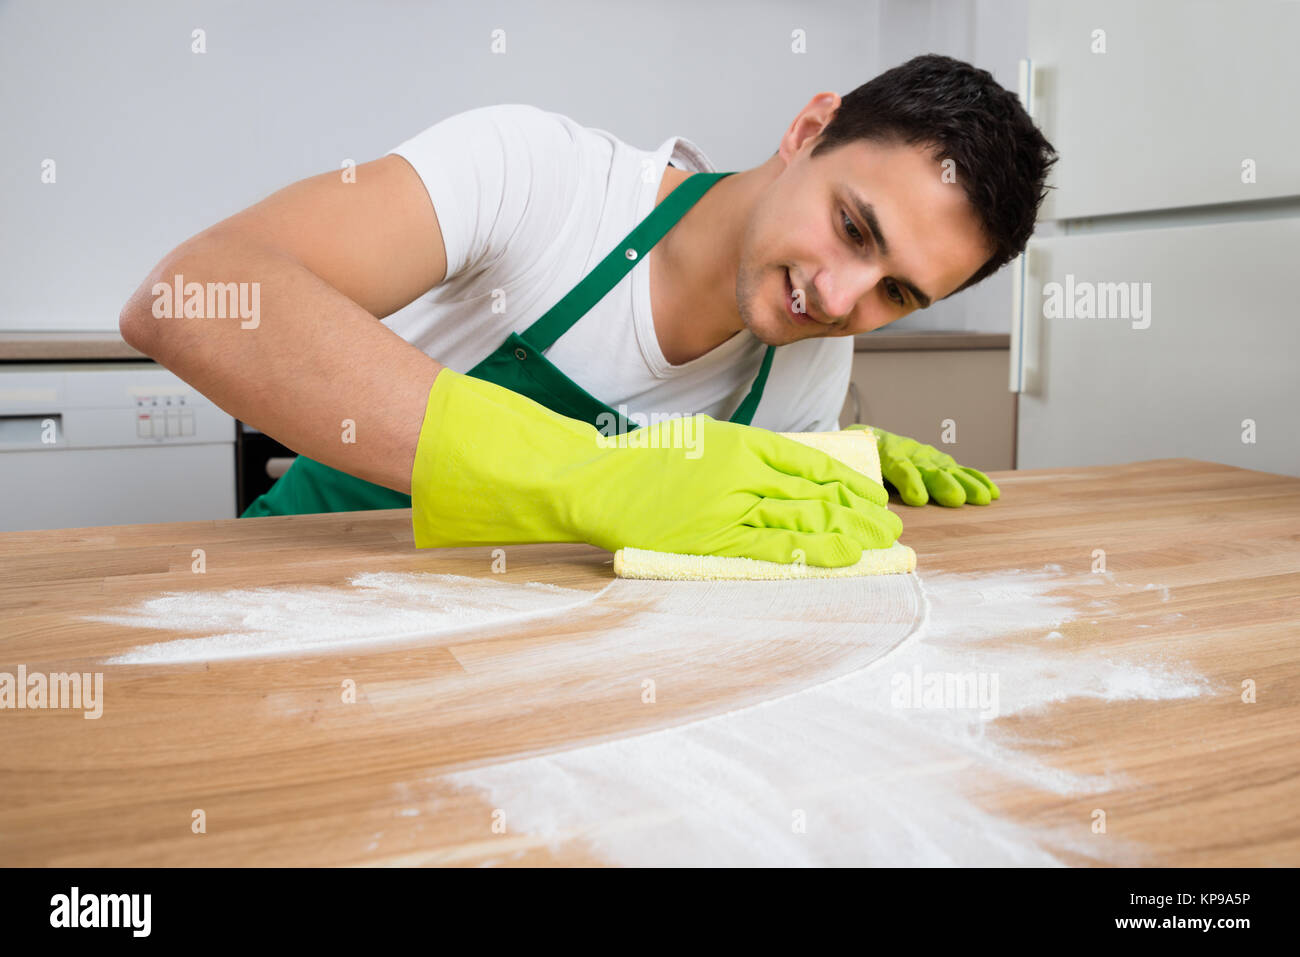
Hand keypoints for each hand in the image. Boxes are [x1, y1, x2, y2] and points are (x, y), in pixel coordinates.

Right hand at [411, 370, 902, 565]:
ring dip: (848, 532)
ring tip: (880, 545)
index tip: (875, 495)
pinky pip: (774, 548)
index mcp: (743, 444)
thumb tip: (793, 474)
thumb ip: (747, 457)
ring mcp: (730, 506)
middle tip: (891, 526)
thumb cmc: (644, 464)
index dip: (850, 482)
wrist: (595, 483)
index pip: (814, 462)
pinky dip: (812, 553)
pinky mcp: (714, 539)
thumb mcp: (702, 443)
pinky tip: (842, 557)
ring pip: (805, 519)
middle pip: (819, 492)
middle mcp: (744, 472)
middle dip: (861, 511)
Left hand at [845, 425, 1000, 506]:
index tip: (918, 499)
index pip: (899, 467)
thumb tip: (863, 496)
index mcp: (885, 453)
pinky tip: (992, 493)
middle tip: (957, 499)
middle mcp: (910, 453)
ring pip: (949, 470)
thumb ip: (858, 476)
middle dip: (943, 484)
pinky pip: (960, 470)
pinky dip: (976, 480)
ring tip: (982, 499)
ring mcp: (927, 456)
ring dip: (966, 484)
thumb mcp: (851, 462)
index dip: (910, 482)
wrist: (867, 436)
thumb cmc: (856, 456)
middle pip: (928, 469)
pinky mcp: (939, 461)